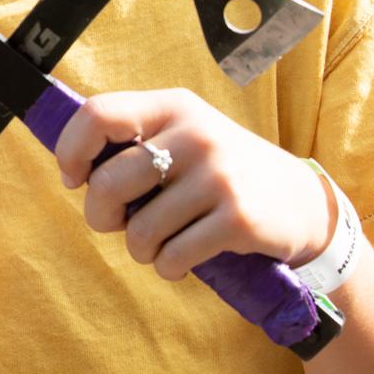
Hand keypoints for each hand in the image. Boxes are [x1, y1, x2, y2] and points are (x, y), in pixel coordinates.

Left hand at [53, 89, 332, 280]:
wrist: (303, 205)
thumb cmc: (221, 174)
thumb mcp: (186, 136)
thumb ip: (135, 140)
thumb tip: (70, 166)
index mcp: (173, 106)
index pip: (98, 114)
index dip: (71, 150)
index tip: (73, 178)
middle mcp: (195, 134)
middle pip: (107, 183)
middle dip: (100, 216)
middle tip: (115, 225)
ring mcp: (218, 176)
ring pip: (139, 230)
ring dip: (140, 249)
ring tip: (159, 245)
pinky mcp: (238, 218)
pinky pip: (173, 256)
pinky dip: (167, 267)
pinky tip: (180, 260)